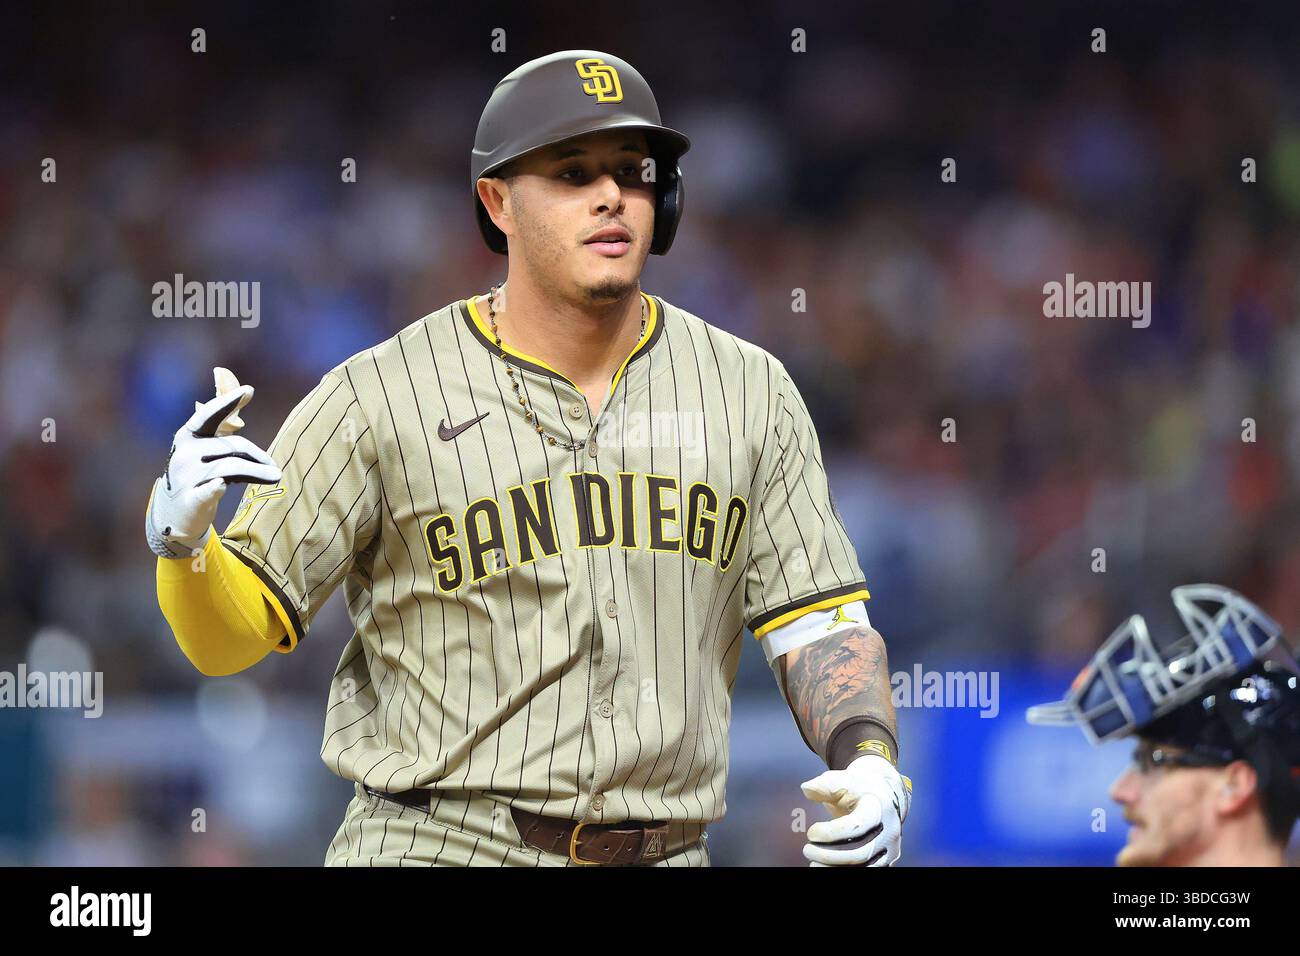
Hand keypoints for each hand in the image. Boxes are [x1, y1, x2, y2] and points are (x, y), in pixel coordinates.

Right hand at [145, 368, 280, 557]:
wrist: (174, 512)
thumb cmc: (199, 474)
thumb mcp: (207, 449)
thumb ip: (226, 429)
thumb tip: (247, 391)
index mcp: (188, 436)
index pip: (209, 415)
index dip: (228, 402)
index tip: (249, 390)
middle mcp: (184, 454)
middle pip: (230, 447)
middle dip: (257, 455)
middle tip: (274, 467)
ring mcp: (185, 477)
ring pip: (230, 467)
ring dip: (257, 471)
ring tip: (276, 476)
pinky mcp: (191, 500)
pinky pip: (207, 491)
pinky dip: (215, 488)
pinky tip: (221, 485)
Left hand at [800, 754, 911, 865]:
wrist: (884, 795)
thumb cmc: (859, 787)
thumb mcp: (843, 780)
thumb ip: (825, 785)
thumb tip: (806, 789)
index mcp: (878, 809)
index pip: (856, 827)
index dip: (831, 833)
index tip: (811, 832)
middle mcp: (889, 831)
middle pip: (861, 853)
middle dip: (830, 856)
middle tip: (807, 850)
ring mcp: (889, 848)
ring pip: (865, 867)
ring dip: (836, 868)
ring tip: (813, 864)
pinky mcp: (887, 859)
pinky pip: (867, 870)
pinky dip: (844, 870)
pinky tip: (825, 867)